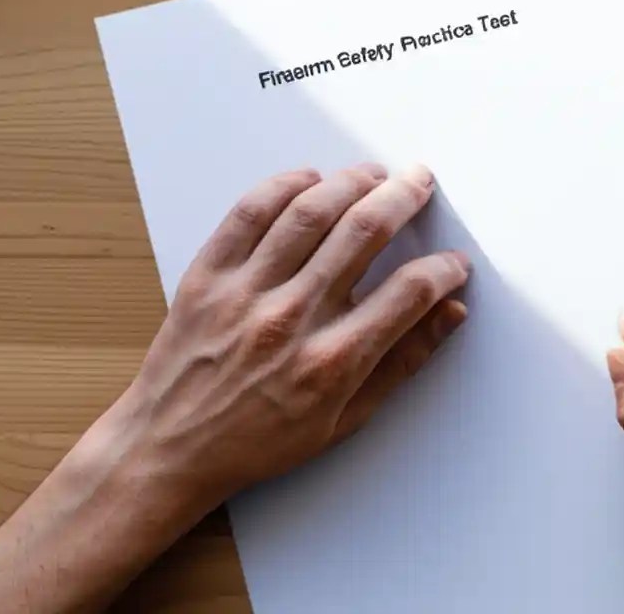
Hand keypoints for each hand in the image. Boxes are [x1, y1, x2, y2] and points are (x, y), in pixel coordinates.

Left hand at [81, 163, 470, 512]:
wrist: (171, 447)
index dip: (443, 269)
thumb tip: (450, 313)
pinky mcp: (208, 275)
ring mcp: (246, 292)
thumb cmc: (259, 440)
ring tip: (374, 175)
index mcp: (333, 363)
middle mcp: (292, 319)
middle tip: (420, 183)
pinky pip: (250, 212)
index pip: (409, 292)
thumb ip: (402, 363)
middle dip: (404, 198)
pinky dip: (285, 186)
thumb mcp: (345, 420)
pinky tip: (310, 180)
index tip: (453, 262)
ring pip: (311, 211)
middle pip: (364, 232)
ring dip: (352, 182)